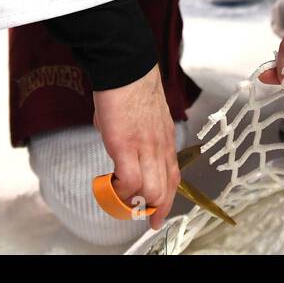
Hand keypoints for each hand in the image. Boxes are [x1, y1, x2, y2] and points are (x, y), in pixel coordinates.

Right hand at [92, 65, 178, 229]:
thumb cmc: (132, 87)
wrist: (126, 67)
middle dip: (151, 209)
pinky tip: (110, 184)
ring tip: (119, 198)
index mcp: (165, 140)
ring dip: (133, 202)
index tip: (158, 215)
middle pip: (164, 191)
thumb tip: (123, 146)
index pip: (174, 179)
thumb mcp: (145, 118)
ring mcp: (144, 147)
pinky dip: (118, 189)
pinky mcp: (125, 145)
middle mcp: (160, 147)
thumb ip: (140, 137)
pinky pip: (128, 180)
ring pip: (150, 191)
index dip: (166, 201)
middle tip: (136, 214)